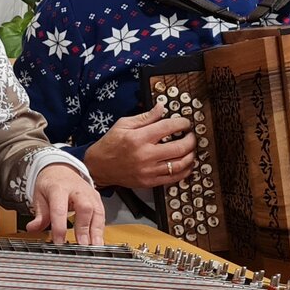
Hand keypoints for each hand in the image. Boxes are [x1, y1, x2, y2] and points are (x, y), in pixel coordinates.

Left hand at [26, 163, 105, 244]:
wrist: (61, 169)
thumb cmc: (50, 184)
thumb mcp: (39, 196)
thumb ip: (39, 214)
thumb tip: (32, 228)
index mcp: (59, 188)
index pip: (59, 209)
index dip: (60, 227)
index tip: (59, 242)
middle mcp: (77, 190)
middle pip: (84, 208)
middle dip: (84, 228)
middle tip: (82, 245)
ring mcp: (89, 194)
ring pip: (97, 212)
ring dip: (96, 231)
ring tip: (94, 247)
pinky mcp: (97, 198)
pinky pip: (101, 214)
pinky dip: (100, 229)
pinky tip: (98, 241)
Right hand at [80, 101, 195, 190]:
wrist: (98, 167)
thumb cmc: (109, 144)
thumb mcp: (123, 125)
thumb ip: (145, 117)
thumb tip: (161, 107)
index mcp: (139, 138)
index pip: (168, 127)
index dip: (182, 123)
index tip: (185, 123)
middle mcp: (145, 155)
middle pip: (180, 147)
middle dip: (191, 140)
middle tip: (191, 136)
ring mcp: (148, 171)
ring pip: (181, 164)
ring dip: (191, 156)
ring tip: (190, 150)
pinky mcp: (149, 182)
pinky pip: (174, 178)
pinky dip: (184, 171)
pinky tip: (186, 164)